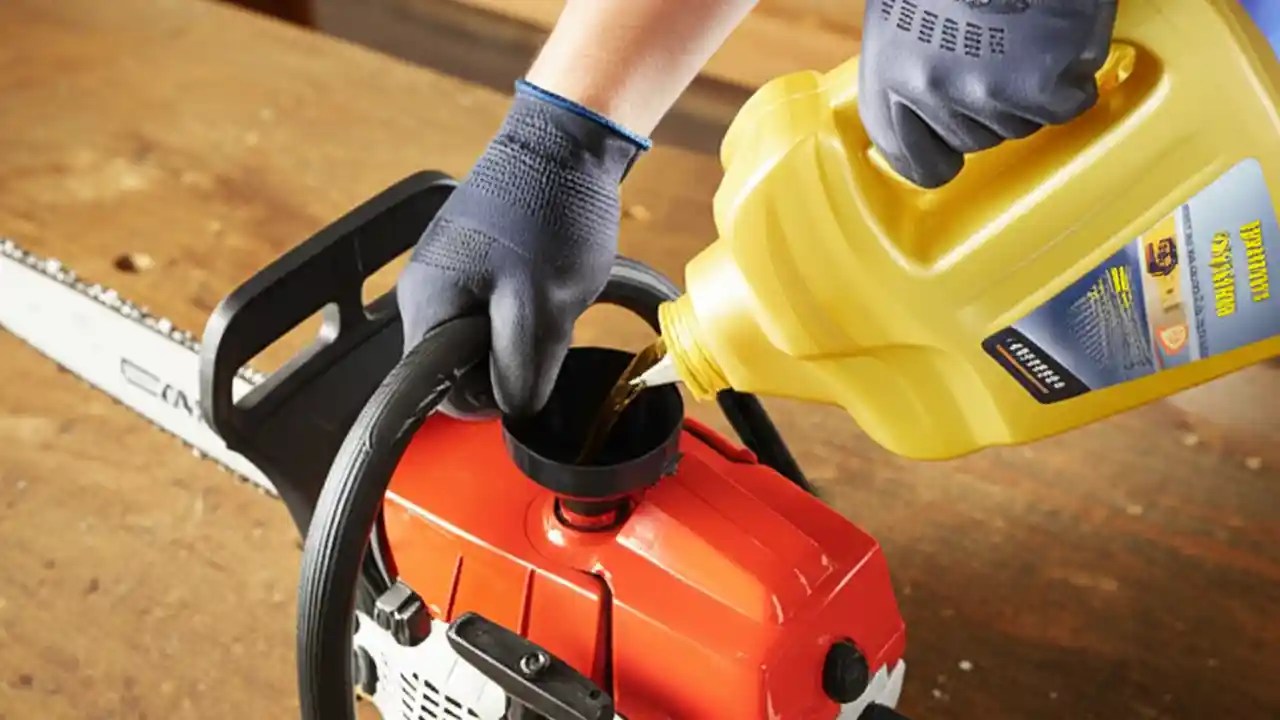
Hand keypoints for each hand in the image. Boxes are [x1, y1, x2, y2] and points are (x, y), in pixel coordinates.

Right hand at [396, 80, 647, 417]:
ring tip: (553, 298)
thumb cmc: (551, 214)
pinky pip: (497, 308)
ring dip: (525, 334)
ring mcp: (449, 271)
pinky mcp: (476, 257)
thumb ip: (521, 374)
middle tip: (548, 330)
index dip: (488, 400)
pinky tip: (553, 283)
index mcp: (426, 307)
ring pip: (485, 339)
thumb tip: (513, 411)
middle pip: (462, 368)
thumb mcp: (542, 311)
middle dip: (510, 362)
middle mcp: (424, 291)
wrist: (569, 140)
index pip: (440, 395)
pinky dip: (530, 308)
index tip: (527, 378)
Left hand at [859, 0, 1118, 187]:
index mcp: (888, 74)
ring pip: (1023, 124)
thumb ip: (912, 68)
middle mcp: (930, 91)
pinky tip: (1061, 36)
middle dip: (993, 104)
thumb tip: (925, 118)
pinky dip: (1075, 73)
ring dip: (1034, 85)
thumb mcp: (905, 16)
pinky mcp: (1039, 84)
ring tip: (1027, 30)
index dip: (938, 153)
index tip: (952, 148)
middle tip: (1001, 48)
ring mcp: (985, 91)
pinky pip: (1068, 104)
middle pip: (976, 141)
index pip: (910, 159)